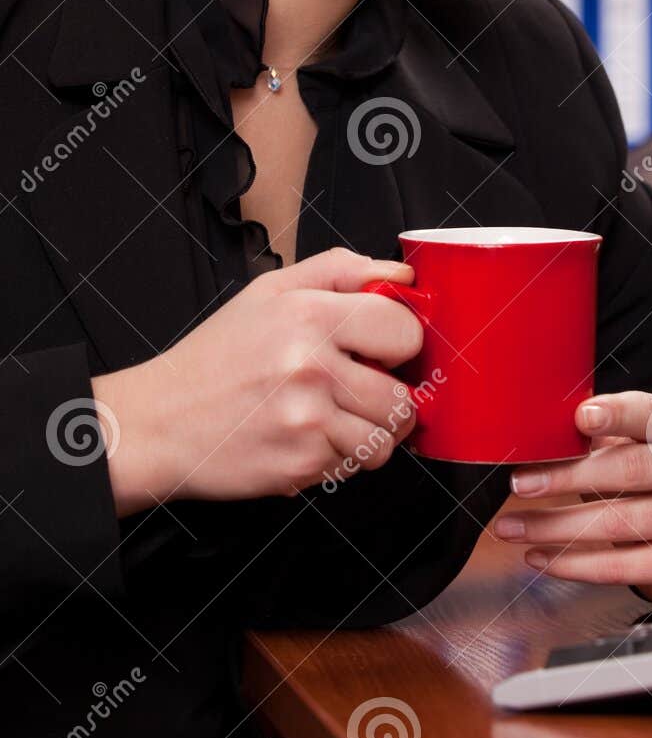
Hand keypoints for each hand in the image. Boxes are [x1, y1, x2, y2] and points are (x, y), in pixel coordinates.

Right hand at [92, 247, 422, 515]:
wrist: (159, 421)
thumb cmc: (216, 356)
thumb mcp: (271, 291)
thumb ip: (341, 271)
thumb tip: (402, 275)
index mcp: (310, 314)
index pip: (405, 330)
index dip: (402, 342)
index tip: (386, 349)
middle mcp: (312, 367)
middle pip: (403, 397)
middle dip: (391, 398)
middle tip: (362, 390)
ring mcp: (308, 421)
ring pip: (384, 440)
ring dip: (368, 434)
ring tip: (333, 416)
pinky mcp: (300, 465)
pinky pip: (350, 466)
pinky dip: (336, 456)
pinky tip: (305, 437)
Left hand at [492, 391, 651, 608]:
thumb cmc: (648, 476)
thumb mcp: (636, 442)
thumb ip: (598, 435)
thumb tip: (535, 438)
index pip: (650, 413)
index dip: (616, 414)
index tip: (580, 417)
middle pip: (631, 470)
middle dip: (567, 477)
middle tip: (519, 484)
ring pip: (619, 523)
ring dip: (555, 527)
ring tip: (512, 527)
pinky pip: (621, 567)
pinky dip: (572, 564)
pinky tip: (539, 557)